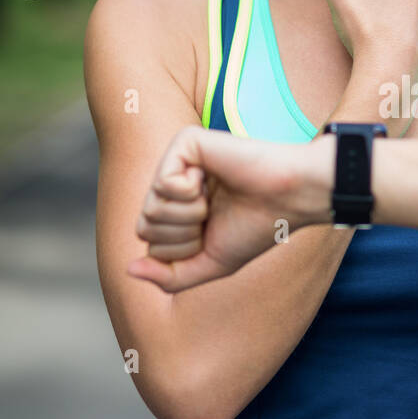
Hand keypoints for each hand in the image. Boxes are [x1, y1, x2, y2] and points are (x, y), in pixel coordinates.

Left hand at [127, 125, 334, 291]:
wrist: (288, 200)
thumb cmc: (255, 229)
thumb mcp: (210, 264)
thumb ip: (169, 276)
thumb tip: (128, 270)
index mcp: (178, 209)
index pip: (150, 243)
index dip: (181, 250)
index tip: (212, 234)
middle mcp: (174, 184)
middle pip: (145, 226)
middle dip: (182, 235)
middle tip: (212, 216)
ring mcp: (178, 161)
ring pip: (150, 207)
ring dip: (188, 215)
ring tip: (214, 198)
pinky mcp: (185, 142)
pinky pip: (163, 183)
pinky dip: (190, 192)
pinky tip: (211, 178)